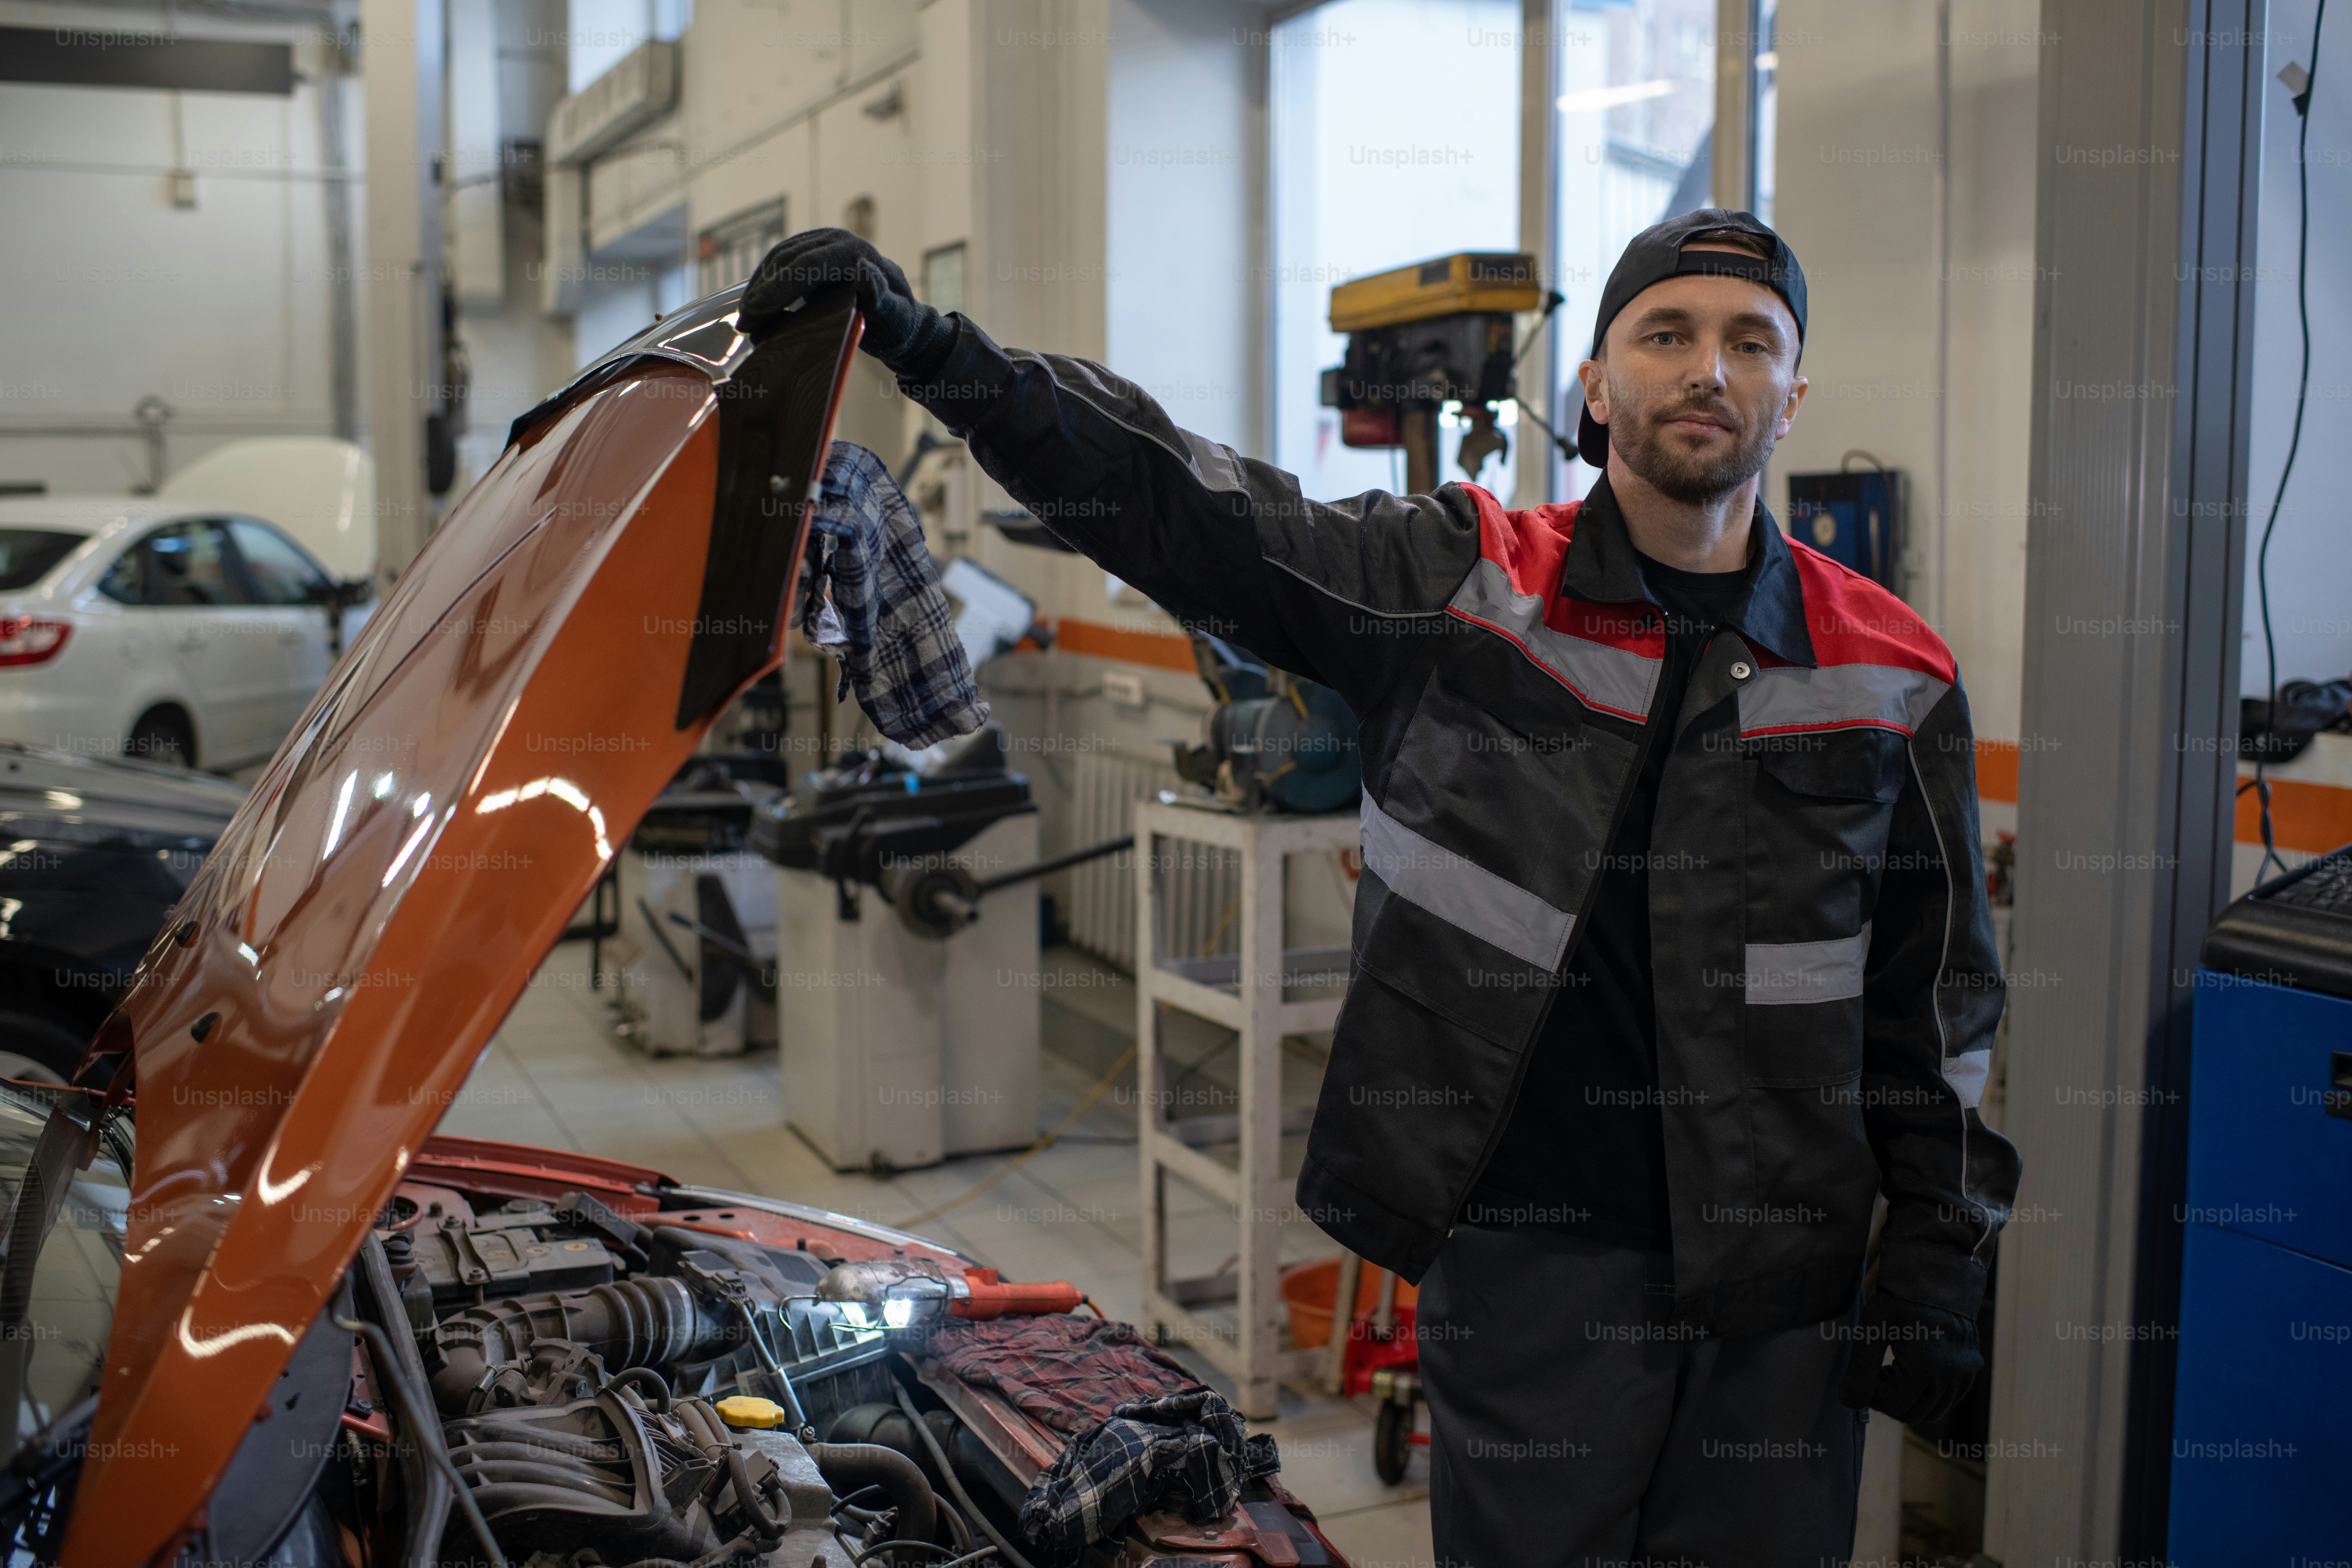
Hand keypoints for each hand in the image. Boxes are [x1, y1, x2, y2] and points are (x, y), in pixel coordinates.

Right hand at [738, 228, 949, 370]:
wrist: (899, 317)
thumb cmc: (898, 323)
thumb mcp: (896, 316)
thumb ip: (880, 297)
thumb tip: (864, 272)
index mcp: (855, 253)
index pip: (809, 265)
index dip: (779, 288)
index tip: (757, 312)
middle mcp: (836, 240)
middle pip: (788, 260)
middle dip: (762, 291)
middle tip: (744, 323)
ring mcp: (822, 243)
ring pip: (779, 259)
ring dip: (758, 287)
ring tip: (745, 319)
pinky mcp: (811, 252)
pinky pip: (781, 262)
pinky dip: (764, 283)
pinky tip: (755, 306)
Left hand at [1835, 1292, 1981, 1424]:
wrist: (1937, 1279)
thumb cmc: (1900, 1301)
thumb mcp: (1872, 1330)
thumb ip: (1859, 1369)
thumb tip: (1849, 1402)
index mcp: (1925, 1371)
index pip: (1891, 1407)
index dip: (1871, 1395)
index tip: (1865, 1375)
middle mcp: (1950, 1380)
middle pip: (1911, 1414)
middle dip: (1889, 1400)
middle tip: (1878, 1373)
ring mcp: (1964, 1378)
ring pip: (1930, 1412)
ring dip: (1909, 1400)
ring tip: (1895, 1370)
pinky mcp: (1970, 1374)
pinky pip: (1947, 1401)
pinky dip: (1927, 1395)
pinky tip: (1914, 1369)